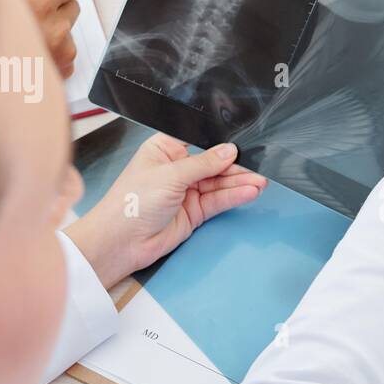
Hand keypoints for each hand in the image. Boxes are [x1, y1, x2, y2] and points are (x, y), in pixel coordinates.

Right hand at [6, 0, 87, 78]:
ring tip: (24, 35)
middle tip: (26, 13)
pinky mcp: (64, 70)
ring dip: (53, 29)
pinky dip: (54, 51)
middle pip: (72, 4)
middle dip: (54, 5)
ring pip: (69, 29)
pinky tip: (30, 53)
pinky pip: (68, 53)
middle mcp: (55, 28)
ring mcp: (61, 51)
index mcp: (38, 2)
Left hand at [64, 134, 266, 287]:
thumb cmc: (132, 202)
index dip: (218, 142)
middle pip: (213, 163)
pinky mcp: (194, 211)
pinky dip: (234, 196)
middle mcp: (177, 169)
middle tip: (257, 167)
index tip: (241, 142)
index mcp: (164, 150)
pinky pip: (218, 200)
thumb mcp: (170, 175)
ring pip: (219, 183)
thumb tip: (229, 151)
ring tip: (260, 181)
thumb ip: (203, 163)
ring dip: (239, 183)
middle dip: (235, 166)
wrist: (122, 241)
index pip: (198, 141)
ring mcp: (186, 191)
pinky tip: (249, 192)